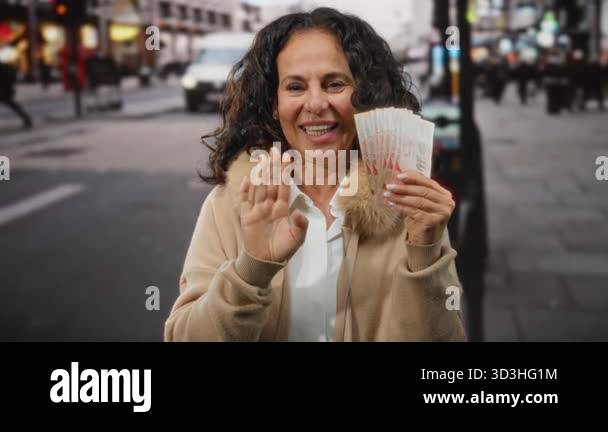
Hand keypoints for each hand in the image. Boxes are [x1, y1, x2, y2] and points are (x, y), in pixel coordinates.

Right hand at [238, 147, 308, 261]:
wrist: (266, 261)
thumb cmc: (283, 249)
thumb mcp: (296, 239)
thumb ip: (300, 226)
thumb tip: (298, 213)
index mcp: (282, 208)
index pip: (283, 187)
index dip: (285, 173)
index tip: (288, 158)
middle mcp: (269, 205)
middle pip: (270, 183)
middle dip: (272, 167)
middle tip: (273, 150)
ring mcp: (257, 209)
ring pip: (258, 188)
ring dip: (260, 174)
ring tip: (262, 160)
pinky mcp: (246, 216)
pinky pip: (245, 200)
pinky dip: (245, 190)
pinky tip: (247, 179)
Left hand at [383, 170, 454, 245]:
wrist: (426, 240)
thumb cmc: (422, 219)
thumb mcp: (421, 202)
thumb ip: (416, 189)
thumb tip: (400, 177)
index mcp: (445, 194)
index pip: (428, 182)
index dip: (413, 178)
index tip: (399, 176)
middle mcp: (446, 203)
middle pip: (423, 191)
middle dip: (404, 188)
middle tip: (390, 186)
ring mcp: (442, 213)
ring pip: (418, 201)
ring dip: (401, 197)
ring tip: (388, 194)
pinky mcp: (434, 222)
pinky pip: (415, 212)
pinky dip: (402, 207)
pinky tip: (392, 204)